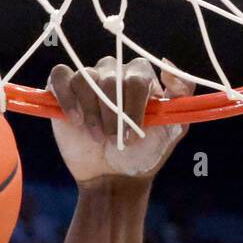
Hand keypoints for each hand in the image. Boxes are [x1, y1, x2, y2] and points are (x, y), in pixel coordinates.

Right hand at [49, 57, 193, 184]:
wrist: (113, 178)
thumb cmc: (143, 154)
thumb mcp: (173, 129)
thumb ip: (182, 96)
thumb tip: (167, 64)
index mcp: (141, 78)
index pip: (138, 76)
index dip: (133, 106)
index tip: (132, 135)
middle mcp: (114, 73)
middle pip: (110, 76)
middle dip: (113, 114)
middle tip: (114, 139)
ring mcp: (89, 80)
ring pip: (85, 77)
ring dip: (92, 112)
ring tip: (97, 137)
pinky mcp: (64, 90)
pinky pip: (60, 75)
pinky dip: (67, 97)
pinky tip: (76, 120)